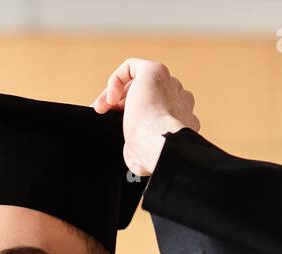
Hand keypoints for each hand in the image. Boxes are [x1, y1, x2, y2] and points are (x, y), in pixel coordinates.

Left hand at [91, 59, 200, 177]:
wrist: (157, 142)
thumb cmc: (152, 154)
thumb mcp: (143, 158)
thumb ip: (140, 153)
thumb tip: (132, 159)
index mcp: (181, 119)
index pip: (156, 110)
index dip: (131, 116)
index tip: (116, 127)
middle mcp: (179, 98)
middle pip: (146, 94)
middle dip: (121, 104)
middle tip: (104, 116)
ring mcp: (169, 83)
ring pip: (137, 82)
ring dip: (115, 95)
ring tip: (101, 109)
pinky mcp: (155, 70)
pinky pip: (132, 67)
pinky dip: (115, 80)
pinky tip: (109, 98)